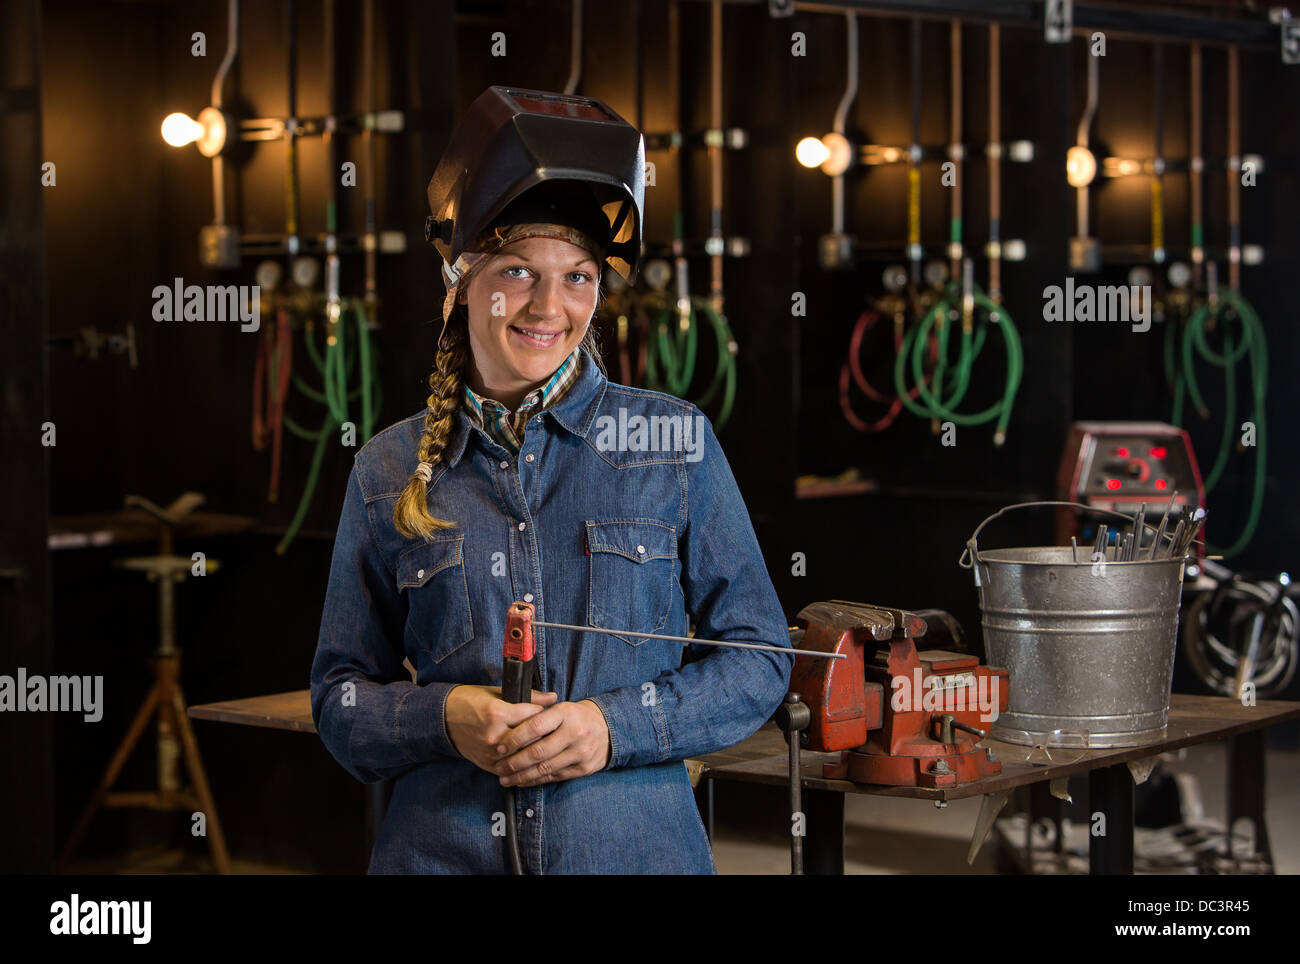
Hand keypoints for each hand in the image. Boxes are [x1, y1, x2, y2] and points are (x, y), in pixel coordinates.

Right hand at [445, 684, 557, 772]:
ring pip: (524, 755)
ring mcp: (490, 752)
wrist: (443, 718)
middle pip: (532, 739)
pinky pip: (512, 768)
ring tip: (545, 744)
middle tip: (552, 730)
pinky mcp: (487, 764)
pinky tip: (531, 758)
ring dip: (536, 750)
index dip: (544, 713)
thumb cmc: (470, 701)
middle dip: (545, 734)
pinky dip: (523, 763)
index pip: (533, 716)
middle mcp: (495, 735)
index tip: (550, 712)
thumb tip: (552, 697)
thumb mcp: (497, 693)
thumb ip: (528, 696)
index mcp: (498, 713)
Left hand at [494, 699, 610, 786]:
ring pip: (545, 768)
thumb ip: (538, 715)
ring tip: (505, 778)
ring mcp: (580, 752)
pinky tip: (522, 781)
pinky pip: (554, 777)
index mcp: (566, 713)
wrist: (609, 728)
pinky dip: (535, 781)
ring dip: (521, 776)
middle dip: (514, 762)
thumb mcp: (561, 708)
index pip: (535, 727)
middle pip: (538, 752)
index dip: (514, 739)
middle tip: (499, 767)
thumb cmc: (576, 717)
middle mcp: (575, 733)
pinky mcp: (583, 768)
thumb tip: (509, 727)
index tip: (500, 748)